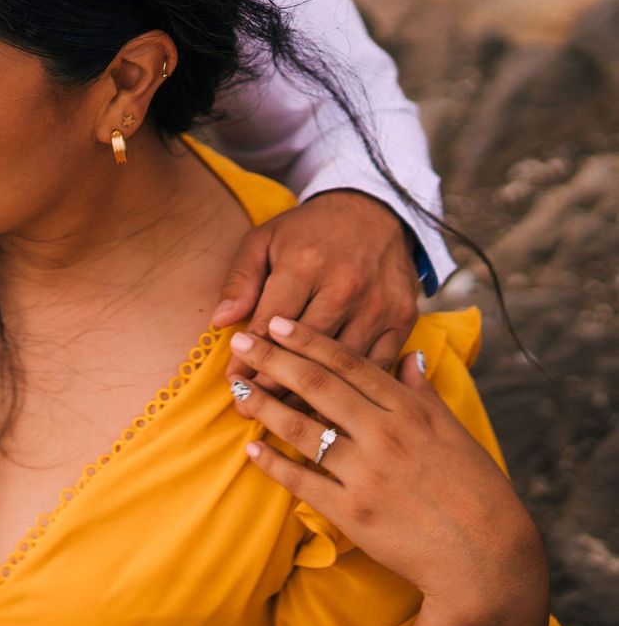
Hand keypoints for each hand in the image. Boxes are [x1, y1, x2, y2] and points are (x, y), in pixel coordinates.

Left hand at [214, 190, 420, 388]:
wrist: (373, 211)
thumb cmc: (307, 231)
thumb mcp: (263, 240)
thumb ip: (240, 279)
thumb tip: (221, 320)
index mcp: (305, 264)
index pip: (271, 324)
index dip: (249, 358)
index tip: (234, 382)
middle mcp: (344, 286)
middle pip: (304, 351)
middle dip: (274, 385)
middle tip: (249, 407)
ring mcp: (377, 305)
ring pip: (340, 365)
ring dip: (310, 395)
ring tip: (282, 415)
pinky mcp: (403, 318)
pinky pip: (376, 365)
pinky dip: (353, 390)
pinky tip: (330, 407)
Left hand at [227, 318, 545, 616]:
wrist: (485, 558)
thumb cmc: (475, 492)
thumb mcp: (456, 433)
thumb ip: (424, 393)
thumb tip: (408, 354)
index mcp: (410, 412)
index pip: (350, 364)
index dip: (309, 340)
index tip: (276, 322)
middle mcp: (386, 436)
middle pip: (318, 386)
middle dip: (273, 359)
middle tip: (240, 341)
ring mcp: (367, 474)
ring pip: (302, 429)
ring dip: (263, 404)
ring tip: (236, 387)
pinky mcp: (353, 513)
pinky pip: (302, 481)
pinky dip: (273, 464)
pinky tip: (250, 450)